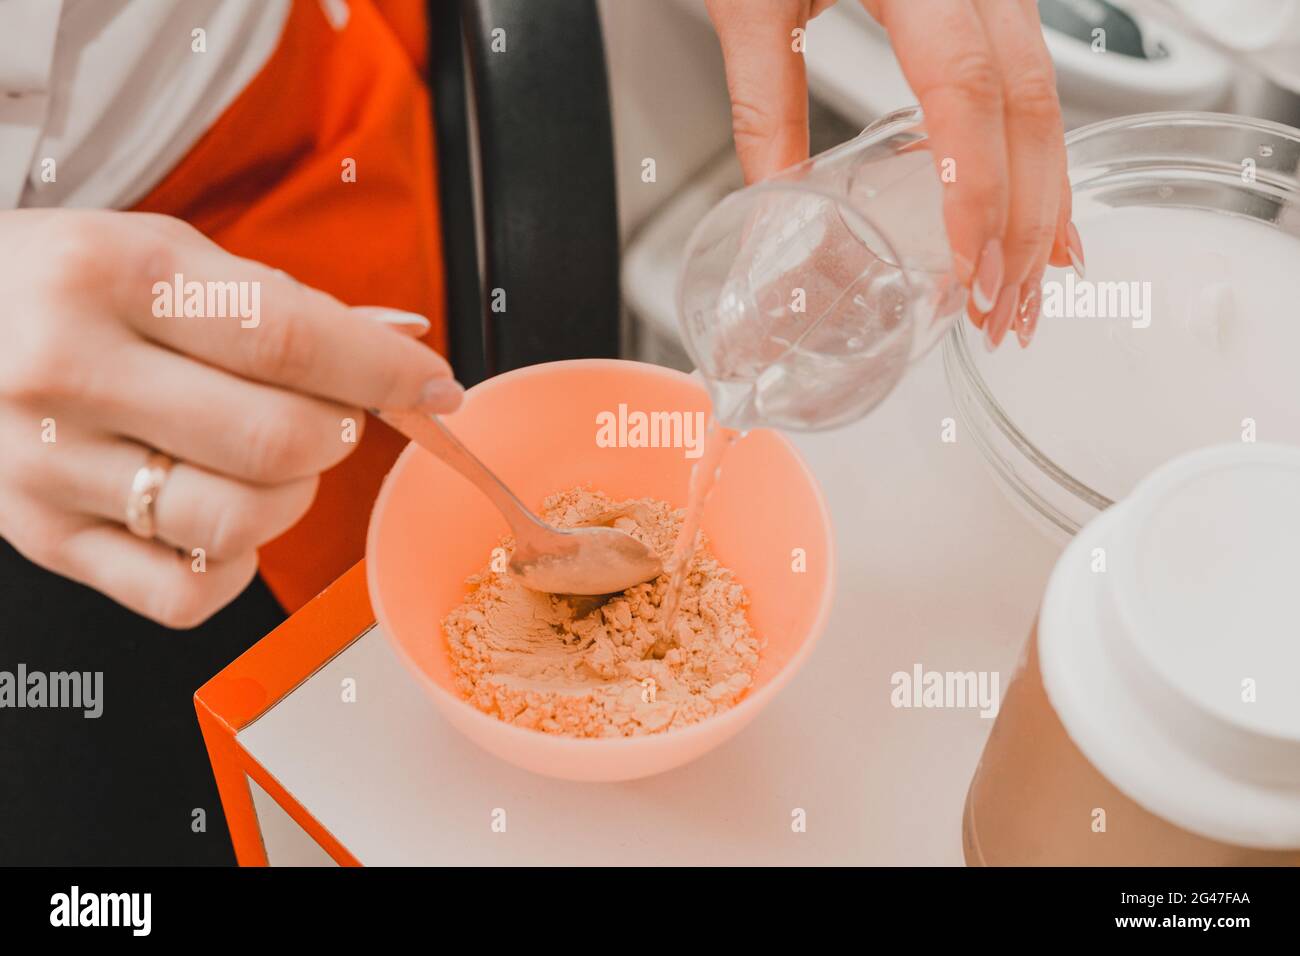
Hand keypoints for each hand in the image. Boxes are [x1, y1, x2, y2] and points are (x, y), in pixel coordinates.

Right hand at [0, 209, 461, 627]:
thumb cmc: (66, 286)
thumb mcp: (164, 254)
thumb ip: (283, 305)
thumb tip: (400, 352)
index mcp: (112, 274)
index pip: (288, 339)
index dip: (384, 372)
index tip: (434, 386)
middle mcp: (69, 371)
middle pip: (275, 441)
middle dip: (338, 434)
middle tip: (330, 416)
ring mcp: (47, 467)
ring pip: (239, 523)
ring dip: (292, 498)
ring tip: (266, 461)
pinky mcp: (43, 540)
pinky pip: (188, 594)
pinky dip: (234, 563)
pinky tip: (218, 512)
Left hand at [706, 0, 1082, 347]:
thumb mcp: (754, 1)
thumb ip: (766, 102)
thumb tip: (775, 202)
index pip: (967, 90)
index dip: (976, 189)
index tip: (967, 269)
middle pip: (1030, 104)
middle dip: (1025, 219)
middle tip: (1004, 308)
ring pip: (1048, 95)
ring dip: (1045, 198)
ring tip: (1031, 285)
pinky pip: (1036, 78)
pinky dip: (1041, 153)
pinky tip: (1041, 207)